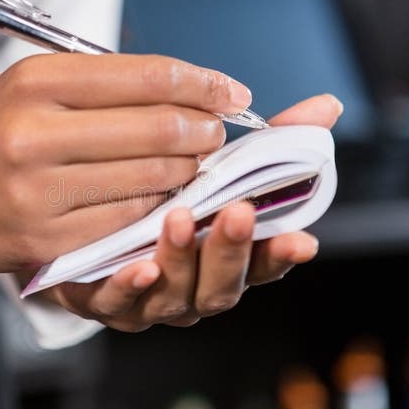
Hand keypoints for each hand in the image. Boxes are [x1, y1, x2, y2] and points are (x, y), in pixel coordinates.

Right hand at [0, 54, 251, 269]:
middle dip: (206, 132)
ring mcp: (39, 191)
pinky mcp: (44, 240)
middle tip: (218, 135)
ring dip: (189, 174)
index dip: (204, 84)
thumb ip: (104, 86)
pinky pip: (128, 222)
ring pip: (152, 179)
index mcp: (38, 81)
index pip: (150, 76)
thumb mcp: (31, 87)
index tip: (234, 93)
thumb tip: (191, 91)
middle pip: (161, 128)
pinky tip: (162, 202)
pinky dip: (157, 211)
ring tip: (195, 167)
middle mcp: (36, 132)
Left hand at [43, 94, 342, 331]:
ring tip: (178, 220)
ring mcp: (150, 299)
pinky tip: (138, 265)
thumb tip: (327, 106)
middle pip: (222, 286)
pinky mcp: (105, 300)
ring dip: (181, 258)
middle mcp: (193, 287)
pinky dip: (129, 287)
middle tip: (236, 213)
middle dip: (231, 250)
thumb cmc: (162, 197)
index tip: (301, 240)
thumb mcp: (216, 168)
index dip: (282, 253)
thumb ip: (271, 145)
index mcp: (224, 258)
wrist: (82, 227)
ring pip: (174, 294)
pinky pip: (118, 301)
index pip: (263, 262)